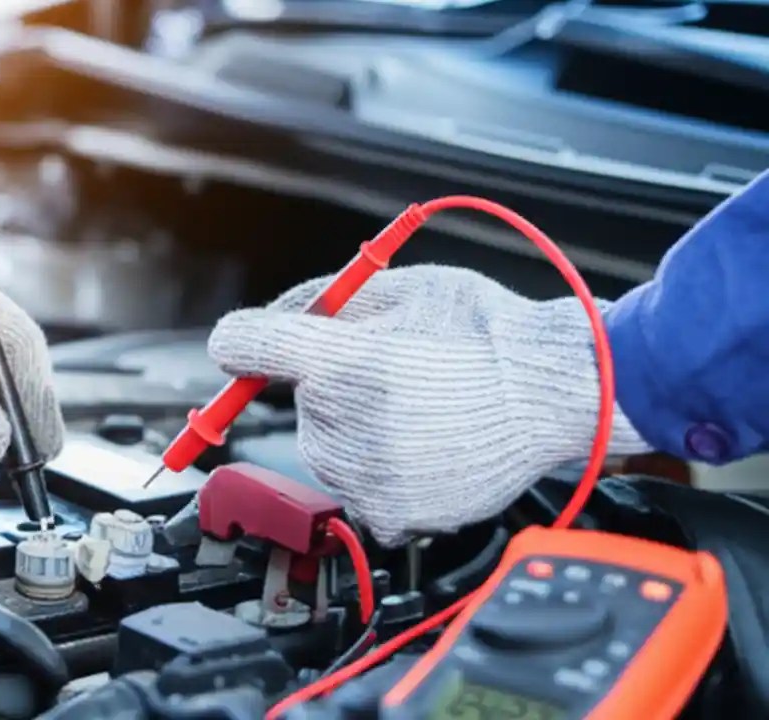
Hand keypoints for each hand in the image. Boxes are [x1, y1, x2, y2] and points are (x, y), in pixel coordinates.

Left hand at [207, 265, 647, 545]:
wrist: (556, 394)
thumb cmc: (487, 333)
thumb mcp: (402, 285)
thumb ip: (324, 298)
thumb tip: (270, 319)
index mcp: (340, 360)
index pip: (244, 345)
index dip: (244, 340)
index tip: (247, 346)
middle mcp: (342, 422)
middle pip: (298, 401)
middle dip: (332, 384)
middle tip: (397, 372)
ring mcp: (364, 475)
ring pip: (328, 446)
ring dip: (357, 429)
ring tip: (423, 410)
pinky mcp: (389, 511)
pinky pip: (360, 489)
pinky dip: (383, 472)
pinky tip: (427, 446)